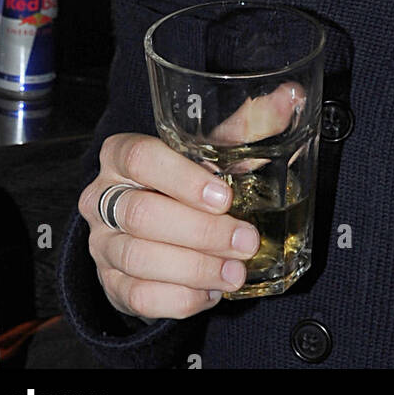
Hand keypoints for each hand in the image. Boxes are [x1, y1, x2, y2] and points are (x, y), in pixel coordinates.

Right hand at [79, 83, 302, 321]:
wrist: (155, 226)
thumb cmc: (186, 179)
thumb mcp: (212, 150)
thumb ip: (247, 126)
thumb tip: (290, 96)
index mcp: (121, 155)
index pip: (139, 158)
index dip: (180, 179)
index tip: (223, 197)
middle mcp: (103, 197)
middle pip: (141, 214)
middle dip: (200, 232)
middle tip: (246, 241)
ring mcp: (103, 244)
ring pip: (139, 258)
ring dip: (195, 268)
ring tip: (236, 272)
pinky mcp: (111, 283)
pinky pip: (139, 296)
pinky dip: (180, 298)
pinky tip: (211, 292)